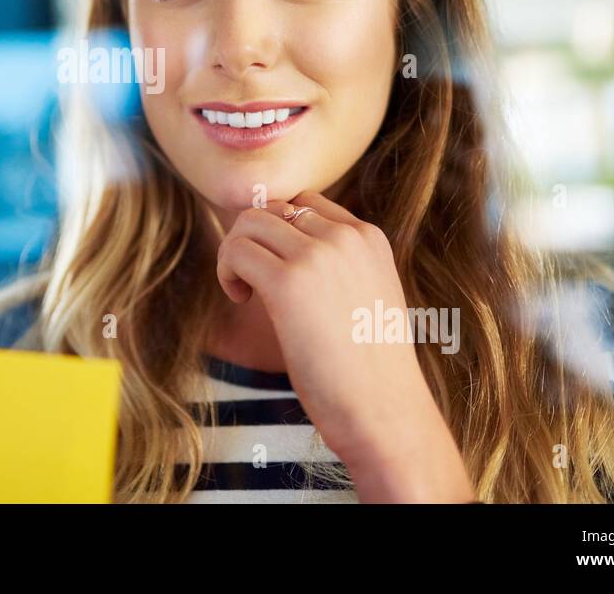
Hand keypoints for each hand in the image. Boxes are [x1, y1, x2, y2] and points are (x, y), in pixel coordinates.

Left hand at [215, 190, 474, 501]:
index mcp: (368, 237)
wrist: (386, 411)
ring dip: (235, 253)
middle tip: (251, 280)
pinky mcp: (288, 282)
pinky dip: (227, 272)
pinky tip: (241, 300)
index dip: (277, 231)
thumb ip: (338, 266)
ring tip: (246, 291)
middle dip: (252, 239)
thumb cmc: (372, 369)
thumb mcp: (368, 295)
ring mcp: (318, 256)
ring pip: (249, 223)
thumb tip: (284, 252)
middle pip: (272, 208)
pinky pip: (236, 251)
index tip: (274, 267)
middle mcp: (345, 237)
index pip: (304, 203)